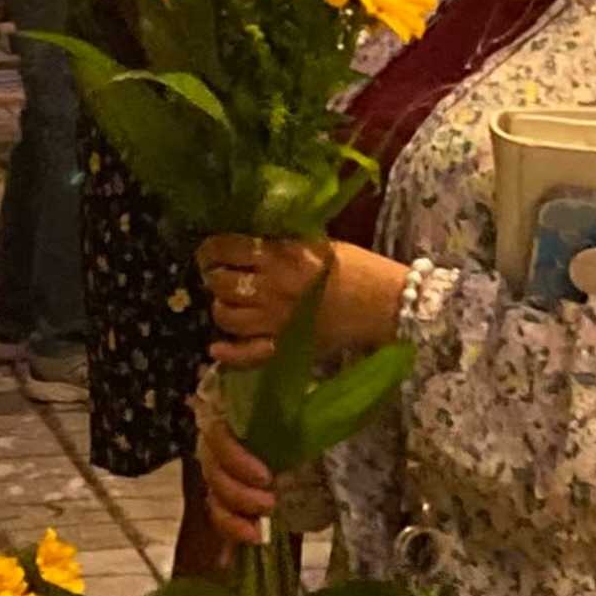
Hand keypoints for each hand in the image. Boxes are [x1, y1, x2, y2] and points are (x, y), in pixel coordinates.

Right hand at [191, 375, 281, 544]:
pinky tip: (231, 560)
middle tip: (269, 503)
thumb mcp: (286, 375)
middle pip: (210, 469)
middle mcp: (216, 437)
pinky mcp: (230, 489)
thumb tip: (272, 346)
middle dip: (236, 492)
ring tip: (257, 531)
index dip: (235, 458)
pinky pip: (220, 514)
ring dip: (231, 516)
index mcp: (227, 409)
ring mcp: (220, 465)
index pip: (216, 436)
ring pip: (212, 494)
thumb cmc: (292, 388)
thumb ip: (276, 364)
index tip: (267, 475)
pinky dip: (226, 536)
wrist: (295, 401)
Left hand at [199, 231, 406, 355]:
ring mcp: (275, 320)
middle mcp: (271, 287)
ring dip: (222, 309)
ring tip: (229, 304)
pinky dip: (227, 354)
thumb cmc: (357, 267)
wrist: (385, 304)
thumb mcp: (317, 242)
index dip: (210, 250)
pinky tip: (217, 348)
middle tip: (219, 276)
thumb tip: (251, 241)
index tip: (209, 251)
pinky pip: (245, 355)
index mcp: (281, 255)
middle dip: (214, 277)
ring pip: (226, 317)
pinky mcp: (284, 347)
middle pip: (221, 283)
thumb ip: (282, 243)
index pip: (228, 248)